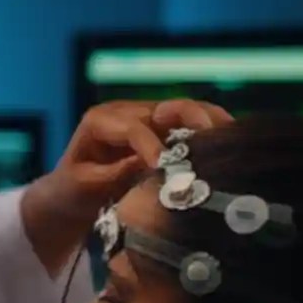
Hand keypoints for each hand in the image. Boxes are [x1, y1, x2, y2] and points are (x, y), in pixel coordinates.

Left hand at [21, 99, 232, 274]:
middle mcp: (125, 113)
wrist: (68, 194)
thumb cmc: (71, 190)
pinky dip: (209, 131)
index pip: (133, 127)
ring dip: (209, 121)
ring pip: (183, 112)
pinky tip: (230, 141)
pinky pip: (188, 125)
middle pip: (166, 109)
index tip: (166, 166)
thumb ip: (115, 174)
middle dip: (194, 118)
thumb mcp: (85, 186)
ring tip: (235, 135)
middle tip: (221, 136)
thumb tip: (153, 163)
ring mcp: (145, 120)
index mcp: (100, 121)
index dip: (152, 145)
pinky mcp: (159, 131)